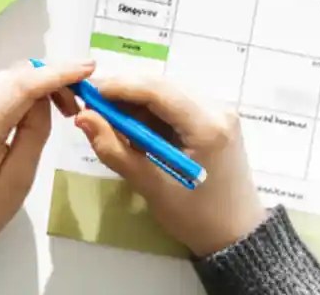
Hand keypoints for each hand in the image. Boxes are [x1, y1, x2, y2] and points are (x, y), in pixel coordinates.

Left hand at [0, 60, 92, 248]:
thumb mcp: (21, 174)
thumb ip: (36, 128)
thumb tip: (45, 95)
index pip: (22, 86)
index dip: (57, 73)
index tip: (88, 67)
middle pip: (14, 76)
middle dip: (50, 79)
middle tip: (76, 101)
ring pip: (6, 78)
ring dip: (36, 83)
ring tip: (61, 106)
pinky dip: (20, 89)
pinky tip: (36, 105)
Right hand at [74, 76, 265, 256]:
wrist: (236, 234)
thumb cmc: (197, 218)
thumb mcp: (152, 188)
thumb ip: (116, 151)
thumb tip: (83, 117)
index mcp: (208, 126)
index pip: (158, 90)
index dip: (120, 87)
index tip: (88, 94)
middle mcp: (218, 109)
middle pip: (163, 86)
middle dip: (125, 94)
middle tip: (92, 108)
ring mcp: (219, 112)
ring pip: (168, 92)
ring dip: (138, 103)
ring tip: (110, 121)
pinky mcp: (215, 119)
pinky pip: (177, 104)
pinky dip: (153, 113)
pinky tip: (135, 129)